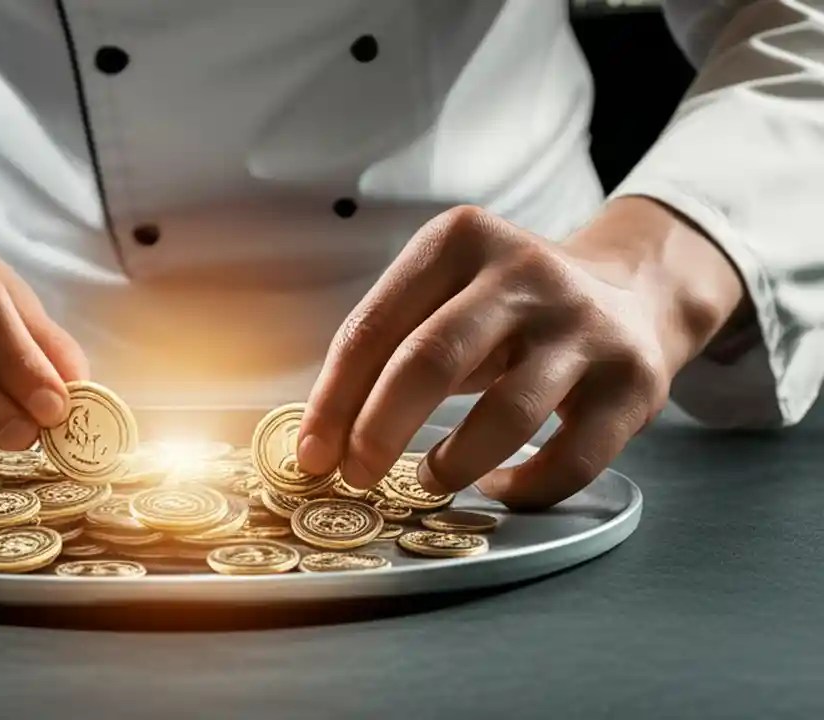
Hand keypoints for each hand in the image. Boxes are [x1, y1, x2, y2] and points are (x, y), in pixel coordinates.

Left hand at [296, 200, 745, 508]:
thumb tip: (324, 438)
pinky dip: (524, 488)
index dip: (334, 399)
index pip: (375, 326)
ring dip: (453, 463)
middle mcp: (525, 273)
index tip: (312, 454)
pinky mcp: (633, 382)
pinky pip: (570, 459)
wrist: (634, 293)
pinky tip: (499, 486)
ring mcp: (585, 326)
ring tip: (430, 479)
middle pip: (431, 361)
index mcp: (460, 241)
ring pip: (506, 415)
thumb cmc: (507, 310)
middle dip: (378, 431)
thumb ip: (388, 348)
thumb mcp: (445, 295)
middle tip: (356, 475)